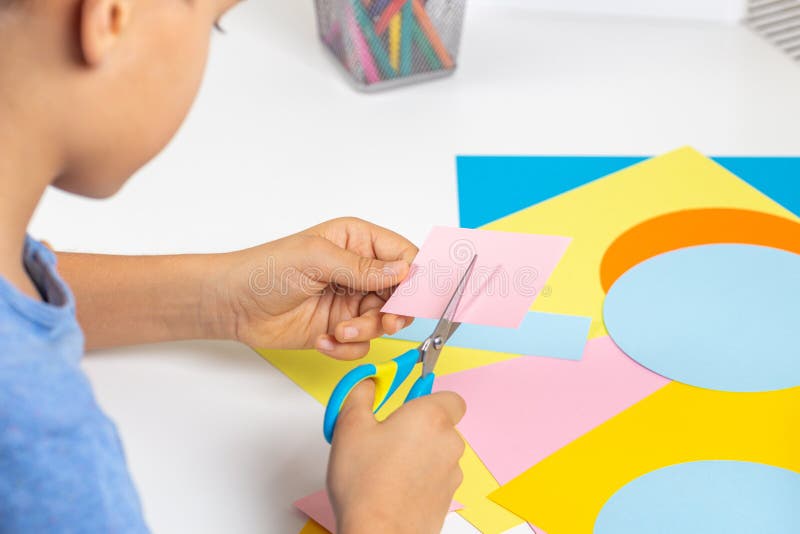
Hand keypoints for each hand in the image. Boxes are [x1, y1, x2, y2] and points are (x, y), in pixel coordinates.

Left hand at [216, 218, 417, 358]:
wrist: (234, 305)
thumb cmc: (266, 270)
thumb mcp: (316, 259)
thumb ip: (362, 267)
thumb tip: (403, 270)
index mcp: (358, 241)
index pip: (404, 255)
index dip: (416, 277)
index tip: (417, 297)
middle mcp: (360, 270)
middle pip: (401, 293)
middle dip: (394, 311)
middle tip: (385, 321)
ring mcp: (351, 300)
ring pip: (384, 321)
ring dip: (365, 331)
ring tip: (340, 331)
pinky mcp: (341, 328)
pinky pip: (363, 344)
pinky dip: (347, 347)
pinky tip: (323, 339)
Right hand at [327, 381, 465, 533]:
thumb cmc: (366, 485)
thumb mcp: (350, 426)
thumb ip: (360, 394)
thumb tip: (367, 384)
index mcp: (430, 417)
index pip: (451, 397)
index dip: (429, 397)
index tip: (408, 401)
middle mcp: (448, 442)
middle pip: (441, 425)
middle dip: (417, 427)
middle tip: (386, 436)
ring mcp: (451, 473)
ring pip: (438, 452)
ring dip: (418, 454)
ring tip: (385, 466)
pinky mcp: (447, 498)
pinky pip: (435, 477)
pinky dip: (420, 478)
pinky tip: (393, 486)